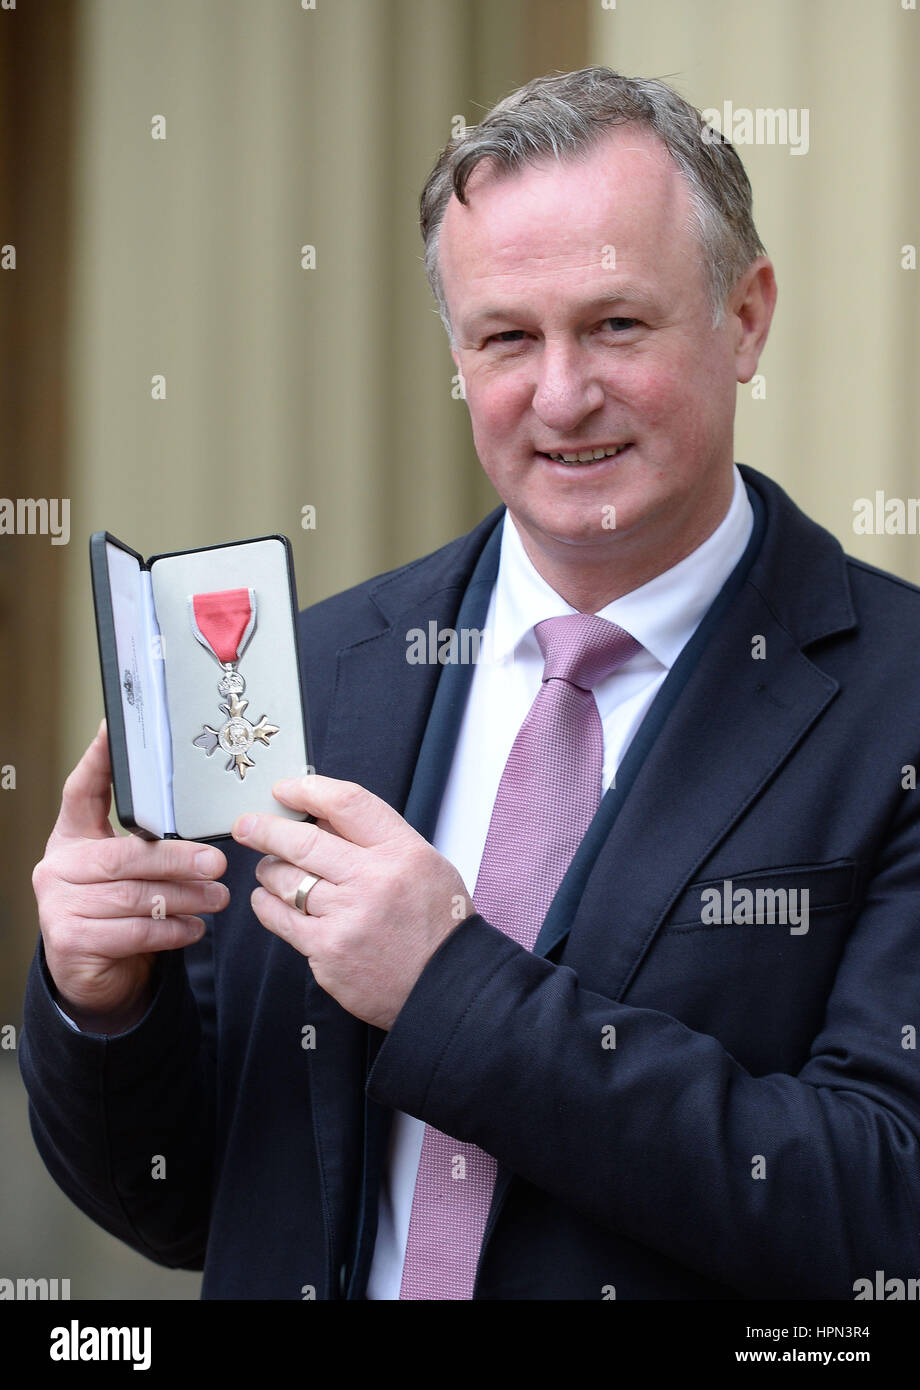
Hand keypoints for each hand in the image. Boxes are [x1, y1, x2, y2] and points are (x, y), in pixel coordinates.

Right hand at [32, 720, 228, 1032]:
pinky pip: (132, 932)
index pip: (81, 791)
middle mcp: (58, 867)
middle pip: (123, 856)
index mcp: (72, 838)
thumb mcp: (129, 871)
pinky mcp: (69, 940)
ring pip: (134, 897)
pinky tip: (194, 926)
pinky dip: (171, 930)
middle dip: (177, 859)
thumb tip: (205, 832)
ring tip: (217, 897)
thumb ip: (150, 846)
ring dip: (184, 898)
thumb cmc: (116, 912)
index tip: (113, 728)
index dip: (97, 760)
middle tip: (217, 862)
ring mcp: (57, 904)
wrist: (91, 972)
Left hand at [232, 775, 473, 1030]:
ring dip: (269, 869)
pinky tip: (269, 899)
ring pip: (285, 879)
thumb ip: (376, 839)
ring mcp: (348, 917)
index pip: (347, 803)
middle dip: (265, 828)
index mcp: (402, 851)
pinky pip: (280, 918)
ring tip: (271, 869)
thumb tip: (318, 816)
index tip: (285, 790)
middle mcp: (374, 880)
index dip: (307, 790)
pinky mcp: (327, 951)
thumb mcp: (423, 864)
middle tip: (247, 825)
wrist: (447, 984)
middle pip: (303, 840)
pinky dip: (267, 904)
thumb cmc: (436, 923)